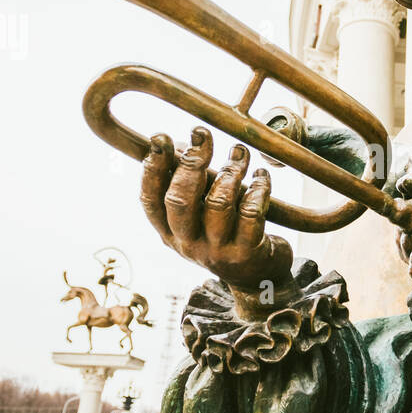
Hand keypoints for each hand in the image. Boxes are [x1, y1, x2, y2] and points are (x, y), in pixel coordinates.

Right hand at [140, 127, 292, 295]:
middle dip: (190, 163)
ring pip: (218, 203)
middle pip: (179, 200)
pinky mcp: (246, 253)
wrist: (256, 277)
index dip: (153, 167)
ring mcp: (216, 251)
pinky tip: (262, 176)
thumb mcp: (200, 212)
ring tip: (240, 153)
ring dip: (231, 171)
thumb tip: (180, 144)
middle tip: (203, 136)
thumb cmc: (226, 233)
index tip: (162, 136)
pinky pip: (251, 213)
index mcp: (168, 231)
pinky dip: (258, 188)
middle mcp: (187, 243)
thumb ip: (189, 183)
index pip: (149, 199)